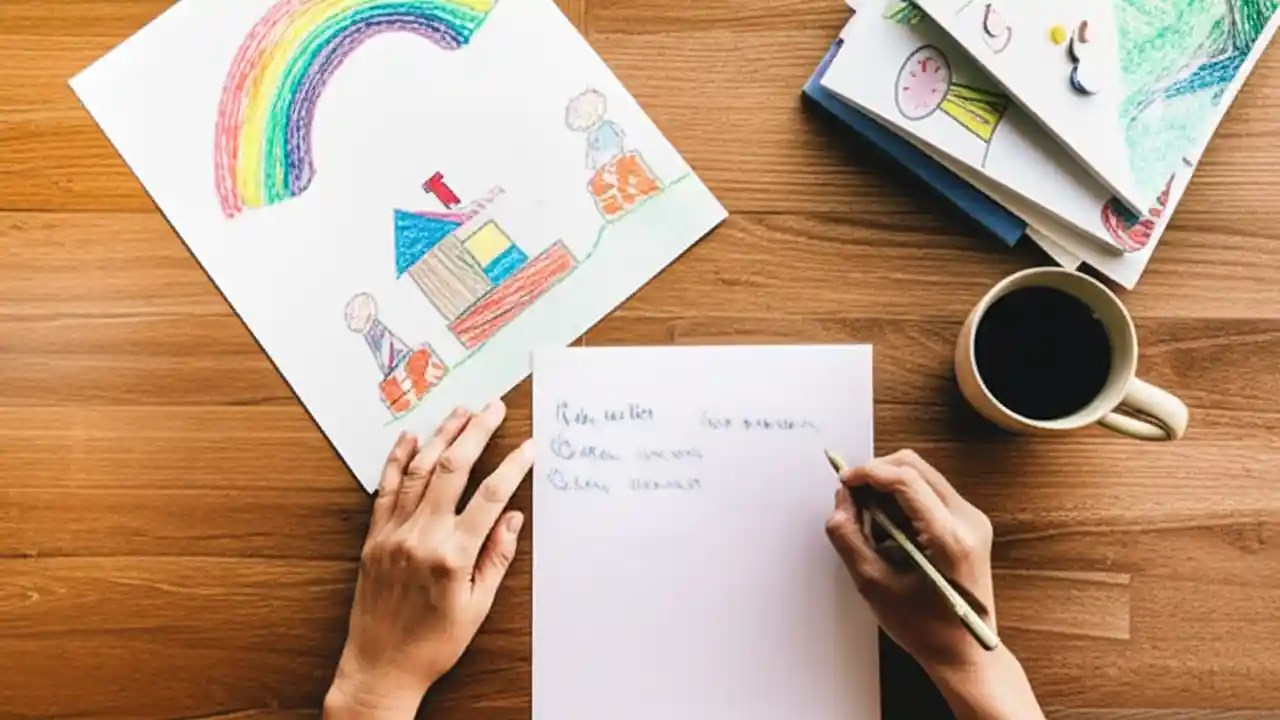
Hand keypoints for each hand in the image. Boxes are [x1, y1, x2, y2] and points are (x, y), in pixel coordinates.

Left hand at [325, 401, 532, 718]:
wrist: (380, 667)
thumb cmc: (434, 644)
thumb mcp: (478, 606)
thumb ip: (496, 557)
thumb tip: (514, 517)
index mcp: (452, 556)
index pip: (491, 496)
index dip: (513, 466)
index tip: (529, 446)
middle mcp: (420, 537)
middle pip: (453, 469)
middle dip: (476, 432)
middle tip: (493, 407)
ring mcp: (393, 534)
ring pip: (419, 471)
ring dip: (441, 437)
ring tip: (460, 412)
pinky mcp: (373, 537)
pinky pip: (386, 488)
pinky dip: (398, 459)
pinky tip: (412, 437)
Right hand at [825, 450, 994, 672]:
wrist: (966, 651)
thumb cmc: (927, 628)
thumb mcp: (874, 584)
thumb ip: (850, 537)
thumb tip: (841, 502)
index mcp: (949, 537)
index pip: (905, 479)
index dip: (868, 473)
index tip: (844, 481)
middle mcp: (968, 520)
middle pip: (915, 466)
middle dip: (877, 473)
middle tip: (852, 496)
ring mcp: (972, 519)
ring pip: (922, 475)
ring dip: (889, 486)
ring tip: (871, 520)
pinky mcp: (969, 523)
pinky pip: (929, 492)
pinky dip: (902, 499)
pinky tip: (890, 529)